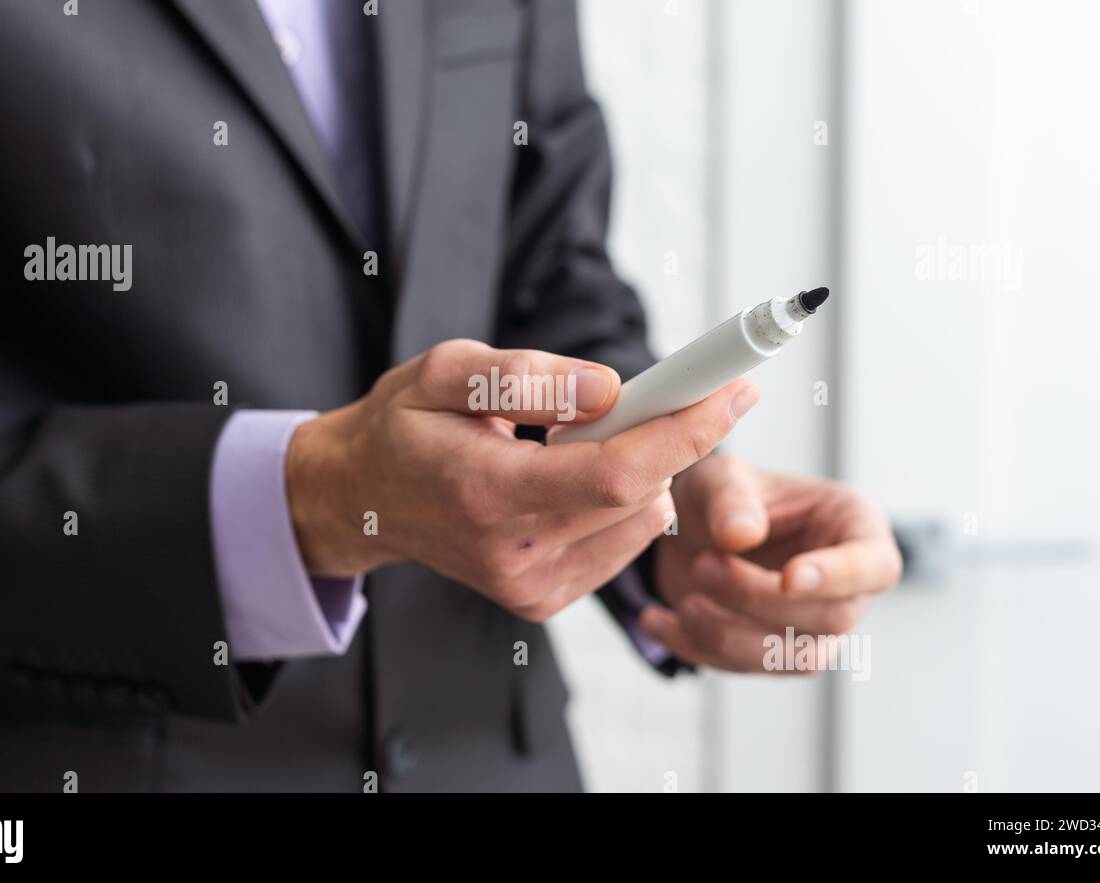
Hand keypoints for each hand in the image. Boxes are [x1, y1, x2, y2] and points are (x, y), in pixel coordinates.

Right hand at [285, 339, 759, 622]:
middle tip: (655, 393)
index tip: (735, 388)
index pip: (617, 473)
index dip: (686, 431)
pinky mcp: (543, 600)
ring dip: (641, 471)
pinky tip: (570, 479)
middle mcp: (515, 556)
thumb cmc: (404, 426)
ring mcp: (531, 588)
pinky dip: (621, 502)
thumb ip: (526, 379)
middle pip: (641, 497)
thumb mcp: (445, 372)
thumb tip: (610, 390)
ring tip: (579, 442)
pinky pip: (622, 542)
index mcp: (487, 494)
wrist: (364, 499)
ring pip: (642, 520)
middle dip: (668, 436)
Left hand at [641, 455, 901, 670]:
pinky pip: (748, 668)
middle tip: (703, 564)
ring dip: (732, 636)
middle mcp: (847, 584)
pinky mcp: (774, 652)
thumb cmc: (722, 494)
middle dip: (759, 599)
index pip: (875, 566)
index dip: (839, 577)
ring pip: (795, 658)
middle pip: (829, 618)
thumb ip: (731, 498)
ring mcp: (814, 625)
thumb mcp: (719, 477)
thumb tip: (740, 536)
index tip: (790, 577)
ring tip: (684, 604)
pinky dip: (699, 649)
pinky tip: (659, 621)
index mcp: (854, 527)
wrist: (688, 528)